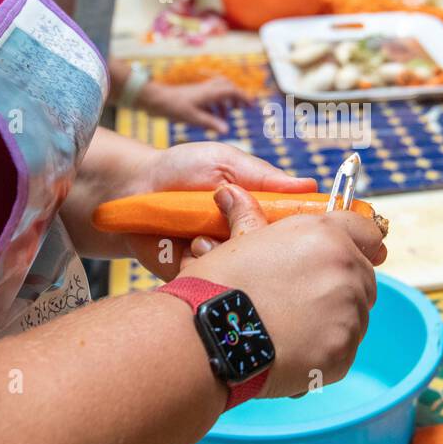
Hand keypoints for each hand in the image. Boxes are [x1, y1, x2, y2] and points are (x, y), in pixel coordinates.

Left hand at [123, 143, 316, 278]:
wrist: (132, 190)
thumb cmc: (182, 170)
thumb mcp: (226, 162)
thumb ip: (264, 177)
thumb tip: (310, 185)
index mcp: (262, 214)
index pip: (296, 233)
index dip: (302, 233)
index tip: (298, 226)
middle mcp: (247, 243)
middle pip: (274, 260)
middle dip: (253, 240)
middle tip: (228, 221)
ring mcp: (223, 264)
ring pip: (240, 273)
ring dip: (218, 251)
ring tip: (195, 233)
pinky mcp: (196, 279)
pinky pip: (207, 282)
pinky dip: (193, 263)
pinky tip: (179, 245)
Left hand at [138, 75, 246, 133]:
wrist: (156, 99)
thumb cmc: (174, 107)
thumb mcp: (194, 118)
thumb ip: (211, 123)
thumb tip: (226, 130)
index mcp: (210, 92)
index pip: (233, 92)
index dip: (244, 98)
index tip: (252, 106)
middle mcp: (207, 89)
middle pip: (228, 87)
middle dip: (237, 96)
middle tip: (244, 107)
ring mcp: (200, 91)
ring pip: (219, 91)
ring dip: (226, 101)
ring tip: (228, 115)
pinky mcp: (194, 95)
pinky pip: (210, 96)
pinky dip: (216, 105)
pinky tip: (213, 117)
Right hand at [180, 185, 385, 398]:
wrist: (206, 340)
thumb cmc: (217, 287)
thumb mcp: (236, 243)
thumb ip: (249, 218)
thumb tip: (230, 192)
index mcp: (325, 234)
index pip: (369, 231)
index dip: (355, 243)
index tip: (340, 258)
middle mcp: (346, 269)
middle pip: (362, 276)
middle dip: (339, 285)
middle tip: (300, 298)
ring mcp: (349, 313)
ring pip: (355, 315)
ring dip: (332, 320)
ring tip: (289, 327)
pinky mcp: (344, 352)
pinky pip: (345, 348)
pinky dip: (325, 351)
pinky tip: (291, 349)